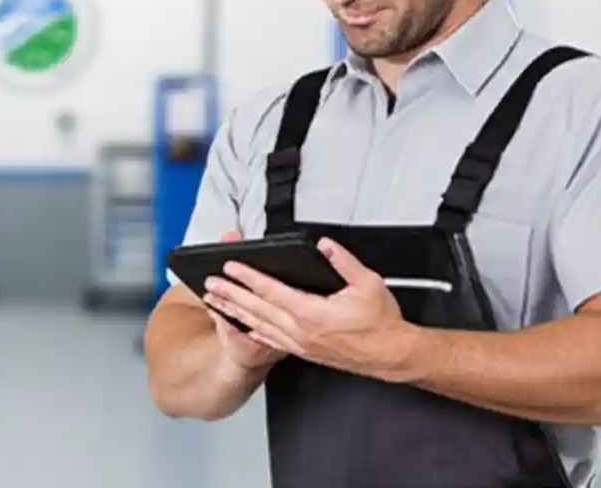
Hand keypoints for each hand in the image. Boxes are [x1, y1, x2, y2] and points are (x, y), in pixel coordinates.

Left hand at [204, 236, 421, 381]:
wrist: (391, 355)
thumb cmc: (381, 323)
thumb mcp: (368, 283)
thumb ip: (343, 261)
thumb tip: (324, 245)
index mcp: (312, 313)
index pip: (271, 290)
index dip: (247, 277)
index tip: (230, 266)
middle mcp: (301, 330)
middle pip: (257, 309)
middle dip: (230, 294)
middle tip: (209, 283)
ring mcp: (300, 343)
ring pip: (259, 325)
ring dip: (235, 312)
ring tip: (215, 302)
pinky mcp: (304, 351)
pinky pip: (271, 339)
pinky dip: (253, 330)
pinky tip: (244, 324)